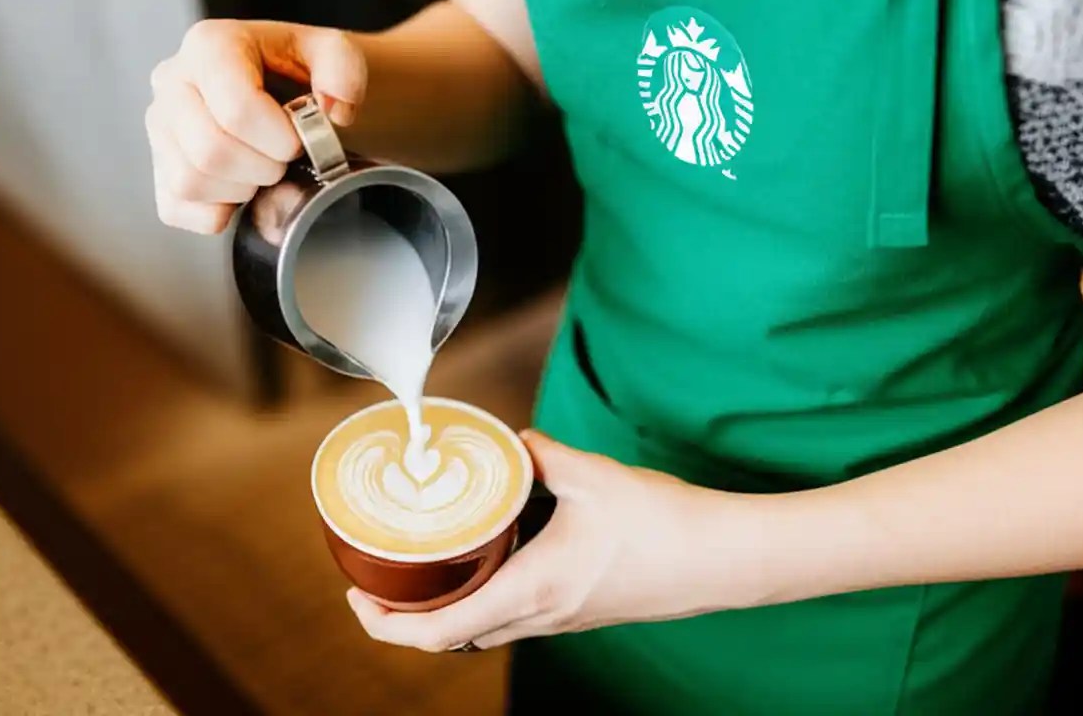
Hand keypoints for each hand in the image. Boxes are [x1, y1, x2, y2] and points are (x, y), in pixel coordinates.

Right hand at [146, 19, 366, 233]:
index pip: (236, 108)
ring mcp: (159, 129)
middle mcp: (172, 82)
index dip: (279, 139)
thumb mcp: (332, 53)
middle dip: (263, 168)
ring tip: (262, 169)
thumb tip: (332, 110)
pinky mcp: (159, 170)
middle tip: (284, 159)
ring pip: (189, 182)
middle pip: (209, 150)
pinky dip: (217, 212)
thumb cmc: (301, 74)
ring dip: (241, 189)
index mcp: (211, 46)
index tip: (298, 140)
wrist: (287, 91)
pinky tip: (240, 187)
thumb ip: (343, 70)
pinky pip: (177, 208)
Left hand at [346, 430, 769, 651]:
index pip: (441, 632)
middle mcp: (542, 616)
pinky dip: (477, 605)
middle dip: (402, 622)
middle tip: (373, 583)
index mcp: (534, 588)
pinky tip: (481, 565)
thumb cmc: (667, 525)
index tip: (357, 599)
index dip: (388, 626)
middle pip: (450, 642)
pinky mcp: (577, 613)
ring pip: (480, 635)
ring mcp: (560, 621)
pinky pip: (511, 620)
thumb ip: (543, 456)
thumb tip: (510, 440)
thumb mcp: (594, 478)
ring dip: (439, 616)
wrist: (725, 559)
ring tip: (416, 574)